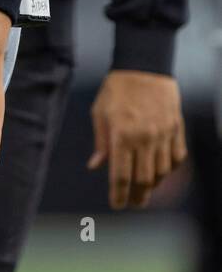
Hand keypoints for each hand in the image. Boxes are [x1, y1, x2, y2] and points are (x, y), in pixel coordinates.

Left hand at [88, 70, 187, 208]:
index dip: (118, 195)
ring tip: (145, 190)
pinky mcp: (176, 129)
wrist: (144, 66)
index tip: (116, 205)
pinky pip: (176, 158)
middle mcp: (144, 139)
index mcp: (121, 136)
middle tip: (133, 204)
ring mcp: (163, 135)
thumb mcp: (100, 112)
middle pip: (143, 180)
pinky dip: (169, 169)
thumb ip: (100, 142)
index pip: (120, 176)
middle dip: (138, 196)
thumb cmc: (116, 89)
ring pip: (161, 172)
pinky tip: (161, 172)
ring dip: (153, 185)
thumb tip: (95, 166)